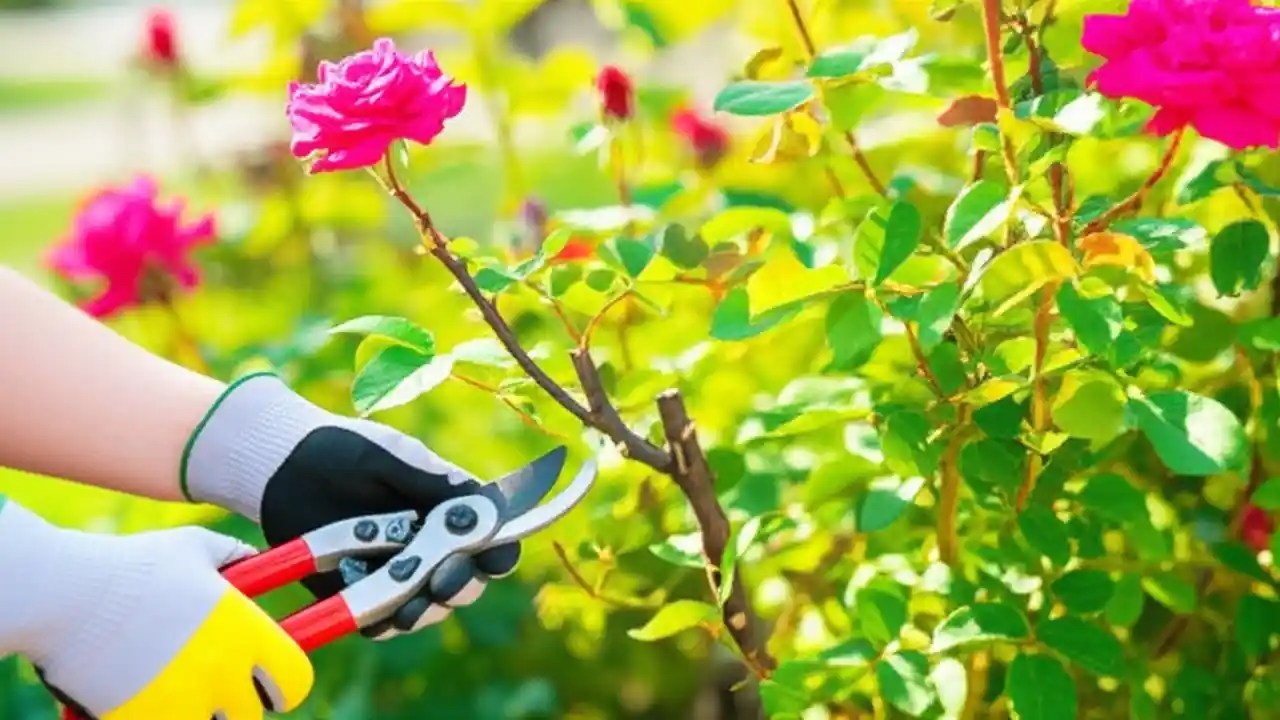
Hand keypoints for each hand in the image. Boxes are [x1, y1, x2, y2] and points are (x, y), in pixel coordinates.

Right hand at [0, 502, 312, 719]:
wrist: (68, 595)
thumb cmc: (132, 567)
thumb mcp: (193, 547)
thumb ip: (232, 555)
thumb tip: (255, 557)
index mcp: (246, 632)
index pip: (294, 681)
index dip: (284, 684)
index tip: (269, 682)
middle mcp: (224, 671)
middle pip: (250, 714)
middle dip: (237, 703)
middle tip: (215, 688)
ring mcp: (185, 702)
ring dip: (199, 713)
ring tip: (178, 691)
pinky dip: (161, 717)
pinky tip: (146, 698)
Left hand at [182, 373, 520, 638]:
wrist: (281, 468)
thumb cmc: (343, 450)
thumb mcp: (391, 457)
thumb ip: (434, 482)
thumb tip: (484, 507)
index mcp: (448, 509)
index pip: (491, 537)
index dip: (499, 551)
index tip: (493, 557)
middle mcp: (429, 545)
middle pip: (466, 580)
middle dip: (461, 584)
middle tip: (445, 581)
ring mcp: (396, 572)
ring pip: (427, 606)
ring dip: (425, 610)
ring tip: (411, 607)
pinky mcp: (359, 594)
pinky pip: (380, 618)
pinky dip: (382, 621)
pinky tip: (377, 617)